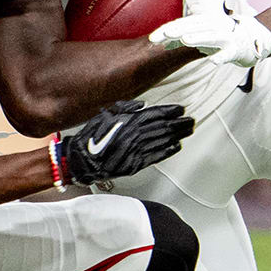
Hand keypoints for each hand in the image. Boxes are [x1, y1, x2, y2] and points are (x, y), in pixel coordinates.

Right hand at [61, 101, 194, 184]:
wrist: (81, 160)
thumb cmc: (91, 138)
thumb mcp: (104, 115)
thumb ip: (124, 108)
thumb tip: (142, 105)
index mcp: (128, 122)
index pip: (155, 114)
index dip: (170, 112)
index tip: (181, 109)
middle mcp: (134, 136)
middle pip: (162, 128)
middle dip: (179, 124)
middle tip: (190, 121)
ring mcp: (136, 151)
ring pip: (162, 141)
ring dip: (177, 136)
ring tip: (187, 131)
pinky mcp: (135, 164)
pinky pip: (155, 156)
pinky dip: (167, 151)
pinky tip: (176, 147)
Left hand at [149, 11, 270, 66]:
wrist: (256, 36)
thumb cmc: (225, 36)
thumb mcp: (203, 34)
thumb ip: (185, 37)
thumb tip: (163, 44)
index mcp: (204, 21)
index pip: (182, 24)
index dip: (166, 30)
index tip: (151, 38)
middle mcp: (214, 25)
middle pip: (193, 27)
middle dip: (176, 31)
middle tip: (161, 36)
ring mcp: (226, 36)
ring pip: (210, 36)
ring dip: (198, 38)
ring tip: (185, 40)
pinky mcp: (237, 48)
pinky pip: (228, 53)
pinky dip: (221, 57)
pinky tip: (213, 62)